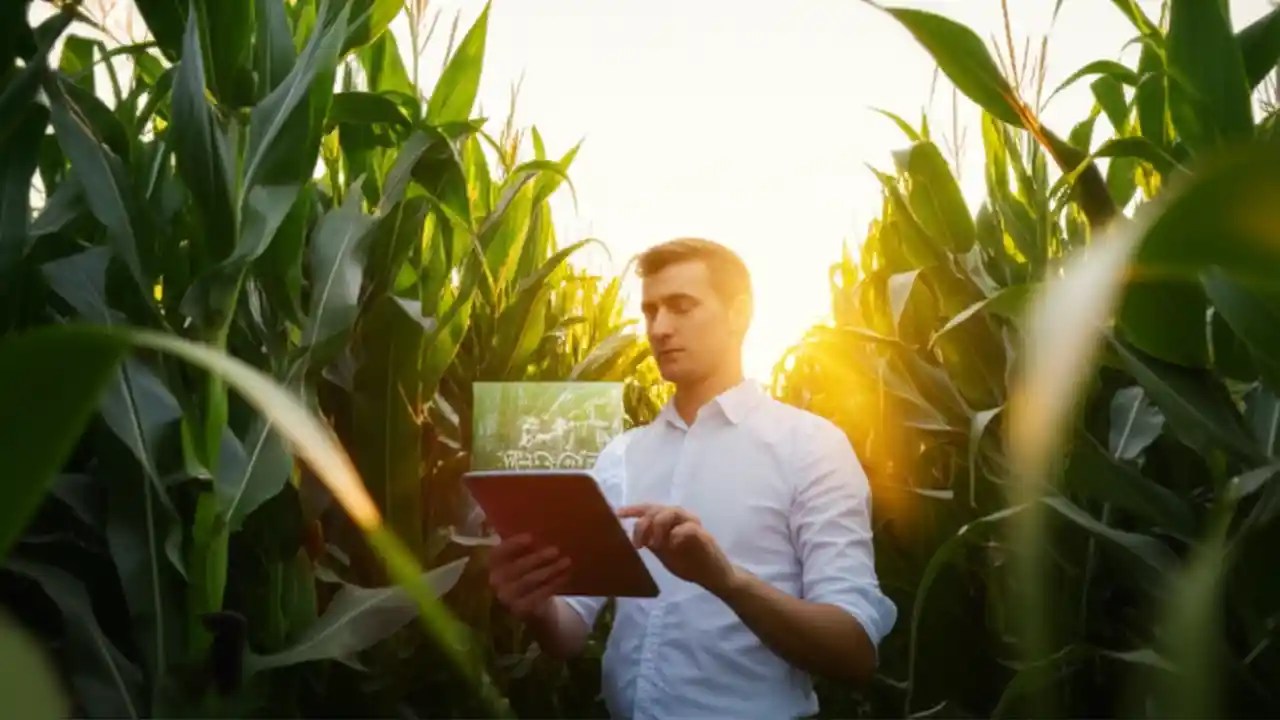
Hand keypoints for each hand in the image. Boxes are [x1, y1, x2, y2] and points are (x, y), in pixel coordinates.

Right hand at [487, 534, 572, 620]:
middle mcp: (495, 583)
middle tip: (555, 550)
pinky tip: (565, 575)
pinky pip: (540, 595)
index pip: (497, 554)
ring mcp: (507, 599)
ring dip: (550, 570)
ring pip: (530, 582)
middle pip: (516, 569)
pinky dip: (554, 584)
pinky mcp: (521, 610)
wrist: (523, 604)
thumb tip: (539, 526)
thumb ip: (520, 546)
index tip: (530, 537)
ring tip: (566, 561)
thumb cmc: (521, 572)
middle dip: (537, 559)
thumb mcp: (516, 558)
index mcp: (489, 565)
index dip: (512, 545)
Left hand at [617, 504, 736, 594]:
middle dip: (644, 523)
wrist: (714, 577)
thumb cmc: (689, 563)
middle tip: (639, 543)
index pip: (650, 509)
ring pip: (674, 511)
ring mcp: (694, 526)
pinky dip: (677, 534)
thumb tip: (631, 535)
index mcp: (670, 522)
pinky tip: (671, 544)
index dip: (634, 509)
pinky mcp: (705, 538)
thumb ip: (650, 541)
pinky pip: (690, 528)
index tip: (618, 514)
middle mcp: (682, 519)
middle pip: (659, 508)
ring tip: (654, 543)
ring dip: (659, 525)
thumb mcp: (663, 553)